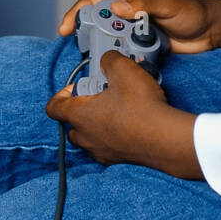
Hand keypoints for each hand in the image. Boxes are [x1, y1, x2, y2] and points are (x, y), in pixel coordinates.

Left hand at [45, 49, 200, 177]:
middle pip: (71, 123)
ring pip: (89, 137)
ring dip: (97, 124)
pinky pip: (107, 146)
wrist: (166, 140)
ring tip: (117, 110)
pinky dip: (113, 136)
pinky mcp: (118, 159)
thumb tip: (108, 61)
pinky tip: (130, 124)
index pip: (54, 107)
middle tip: (99, 97)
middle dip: (81, 109)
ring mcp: (102, 151)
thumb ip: (109, 60)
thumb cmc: (142, 109)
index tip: (76, 87)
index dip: (61, 94)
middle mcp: (86, 137)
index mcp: (80, 116)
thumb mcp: (124, 70)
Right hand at [57, 0, 220, 52]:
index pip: (95, 2)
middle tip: (81, 50)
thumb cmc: (192, 11)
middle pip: (97, 23)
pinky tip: (114, 71)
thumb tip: (118, 7)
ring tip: (96, 63)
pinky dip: (116, 62)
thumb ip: (144, 4)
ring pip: (108, 42)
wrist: (211, 32)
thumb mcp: (169, 4)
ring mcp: (134, 33)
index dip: (76, 13)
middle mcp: (128, 14)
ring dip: (101, 51)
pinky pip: (123, 55)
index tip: (64, 28)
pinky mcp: (142, 49)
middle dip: (85, 36)